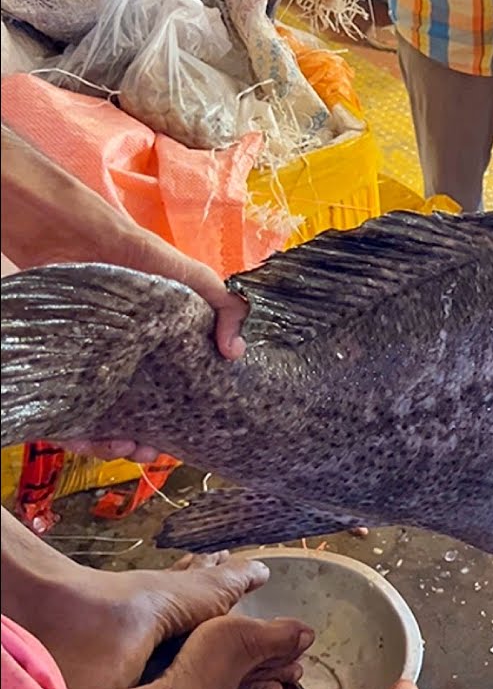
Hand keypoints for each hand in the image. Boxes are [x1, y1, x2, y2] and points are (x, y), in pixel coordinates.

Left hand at [2, 124, 248, 463]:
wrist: (72, 236)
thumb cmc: (134, 254)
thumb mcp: (192, 277)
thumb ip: (226, 306)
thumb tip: (238, 353)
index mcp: (159, 353)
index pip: (173, 398)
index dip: (181, 423)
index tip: (186, 440)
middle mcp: (124, 366)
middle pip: (138, 417)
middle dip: (148, 443)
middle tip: (154, 452)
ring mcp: (89, 371)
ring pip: (102, 423)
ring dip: (114, 445)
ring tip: (126, 447)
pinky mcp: (58, 373)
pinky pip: (67, 416)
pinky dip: (81, 434)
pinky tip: (92, 436)